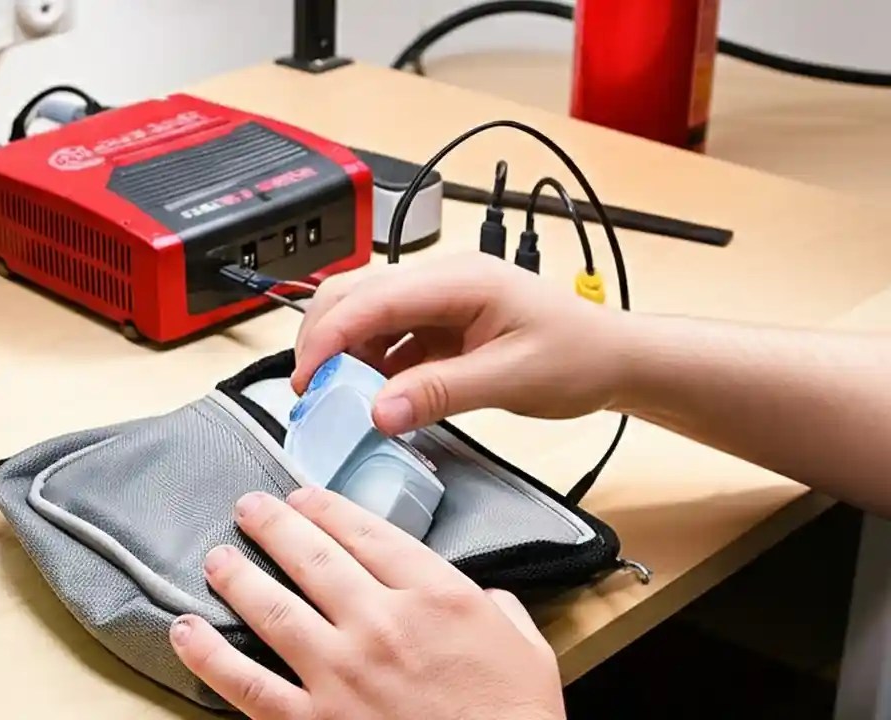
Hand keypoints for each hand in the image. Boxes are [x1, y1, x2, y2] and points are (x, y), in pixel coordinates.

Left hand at [169, 487, 565, 719]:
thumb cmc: (516, 719)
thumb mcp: (526, 648)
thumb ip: (499, 607)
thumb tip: (485, 595)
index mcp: (434, 596)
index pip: (368, 533)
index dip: (327, 508)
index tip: (305, 497)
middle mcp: (380, 623)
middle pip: (313, 557)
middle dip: (274, 525)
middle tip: (250, 508)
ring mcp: (340, 673)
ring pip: (272, 608)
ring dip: (237, 576)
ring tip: (216, 558)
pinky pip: (248, 682)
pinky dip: (208, 655)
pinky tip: (185, 631)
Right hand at [292, 253, 629, 435]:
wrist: (615, 358)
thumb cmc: (580, 356)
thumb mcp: (512, 380)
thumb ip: (442, 393)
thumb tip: (381, 410)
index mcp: (462, 279)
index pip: (373, 297)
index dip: (329, 336)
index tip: (307, 378)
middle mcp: (444, 279)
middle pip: (355, 294)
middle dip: (321, 340)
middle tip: (310, 391)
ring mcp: (439, 299)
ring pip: (365, 315)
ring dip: (342, 354)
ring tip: (337, 399)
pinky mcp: (439, 322)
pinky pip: (387, 337)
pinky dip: (368, 365)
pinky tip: (371, 394)